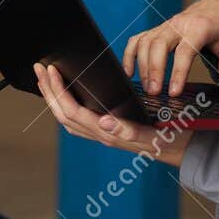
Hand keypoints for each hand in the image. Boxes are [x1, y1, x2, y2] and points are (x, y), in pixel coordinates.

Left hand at [33, 63, 190, 167]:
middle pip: (63, 115)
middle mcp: (101, 135)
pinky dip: (66, 105)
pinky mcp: (105, 131)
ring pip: (67, 118)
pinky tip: (64, 94)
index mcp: (108, 134)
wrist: (179, 150)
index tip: (51, 71)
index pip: (73, 112)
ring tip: (45, 78)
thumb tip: (105, 122)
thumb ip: (128, 130)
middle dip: (48, 91)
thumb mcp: (151, 133)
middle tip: (39, 68)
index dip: (58, 92)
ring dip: (53, 97)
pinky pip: (77, 119)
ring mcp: (101, 134)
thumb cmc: (167, 139)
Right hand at [123, 0, 218, 96]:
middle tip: (154, 92)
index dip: (177, 72)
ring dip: (143, 66)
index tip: (173, 91)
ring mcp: (165, 26)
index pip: (184, 50)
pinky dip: (130, 54)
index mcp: (199, 27)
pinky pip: (138, 39)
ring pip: (146, 42)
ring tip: (147, 88)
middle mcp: (178, 24)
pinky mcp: (158, 29)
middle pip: (158, 45)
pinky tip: (130, 72)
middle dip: (153, 69)